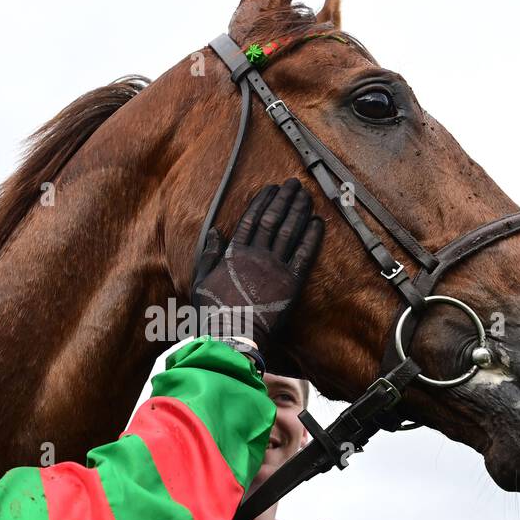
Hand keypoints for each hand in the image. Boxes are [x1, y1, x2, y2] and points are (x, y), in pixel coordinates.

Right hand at [192, 178, 322, 345]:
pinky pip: (304, 254)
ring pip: (289, 231)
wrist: (233, 335)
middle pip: (273, 219)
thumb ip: (210, 254)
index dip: (262, 201)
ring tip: (306, 196)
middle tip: (294, 184)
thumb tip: (215, 232)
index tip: (271, 188)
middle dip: (284, 199)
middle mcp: (256, 255)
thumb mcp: (201, 280)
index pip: (251, 219)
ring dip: (299, 211)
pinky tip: (318, 223)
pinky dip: (312, 237)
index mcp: (235, 253)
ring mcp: (275, 267)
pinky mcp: (291, 282)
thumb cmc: (214, 311)